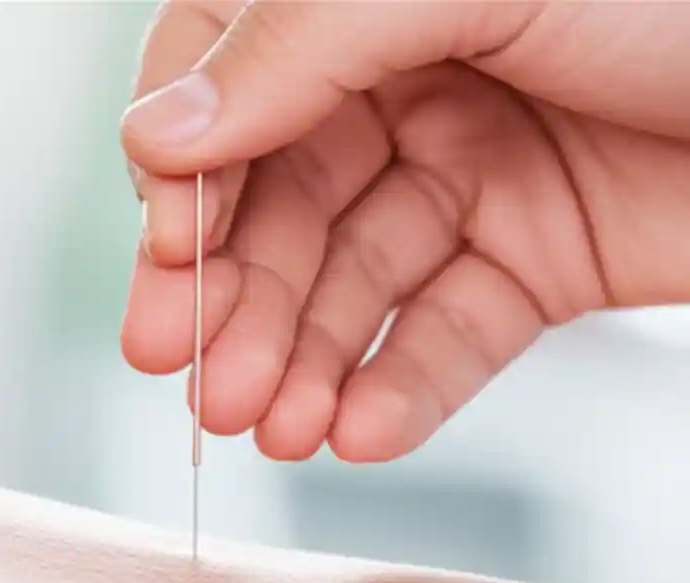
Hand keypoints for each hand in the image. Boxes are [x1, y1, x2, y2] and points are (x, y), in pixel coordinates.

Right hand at [119, 1, 689, 461]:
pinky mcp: (535, 261)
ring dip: (305, 361)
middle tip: (197, 387)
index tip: (173, 253)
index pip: (225, 88)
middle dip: (236, 300)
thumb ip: (305, 48)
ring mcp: (469, 175)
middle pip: (279, 205)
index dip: (187, 177)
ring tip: (270, 429)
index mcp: (365, 3)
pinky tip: (360, 432)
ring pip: (354, 282)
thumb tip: (154, 135)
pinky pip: (451, 331)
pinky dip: (405, 386)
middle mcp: (403, 84)